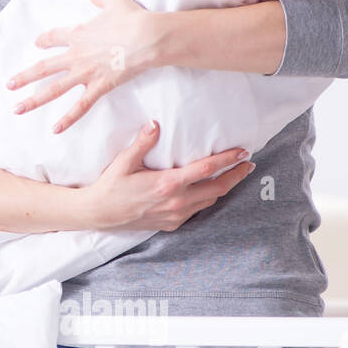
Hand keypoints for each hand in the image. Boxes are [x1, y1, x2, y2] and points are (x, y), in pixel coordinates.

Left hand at [6, 0, 164, 133]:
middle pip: (43, 67)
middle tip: (8, 85)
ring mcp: (85, 72)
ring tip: (17, 109)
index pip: (53, 37)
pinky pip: (80, 106)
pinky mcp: (99, 86)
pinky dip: (68, 119)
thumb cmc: (132, 18)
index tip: (36, 43)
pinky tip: (55, 130)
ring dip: (34, 100)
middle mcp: (76, 54)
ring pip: (53, 89)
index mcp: (78, 33)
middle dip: (24, 77)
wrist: (147, 36)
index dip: (44, 40)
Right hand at [85, 120, 255, 231]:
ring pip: (210, 201)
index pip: (207, 169)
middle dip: (236, 176)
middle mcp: (176, 202)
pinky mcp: (171, 224)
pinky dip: (206, 200)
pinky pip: (196, 211)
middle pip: (218, 188)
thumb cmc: (110, 186)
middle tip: (248, 165)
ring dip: (223, 188)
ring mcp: (175, 215)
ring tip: (232, 176)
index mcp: (168, 184)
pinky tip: (206, 191)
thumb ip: (143, 143)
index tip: (243, 152)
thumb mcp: (124, 162)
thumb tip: (155, 124)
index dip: (228, 160)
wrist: (99, 213)